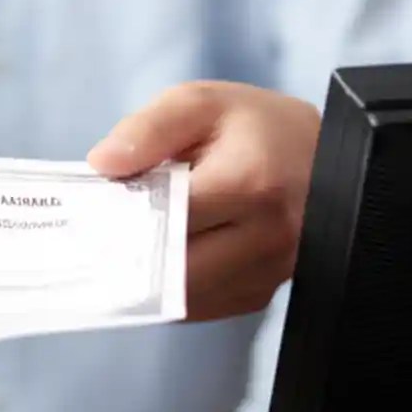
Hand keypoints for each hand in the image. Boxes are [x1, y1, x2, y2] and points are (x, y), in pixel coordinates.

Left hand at [87, 82, 320, 320]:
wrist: (324, 158)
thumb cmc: (256, 128)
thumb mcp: (200, 105)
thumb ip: (147, 129)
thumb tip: (102, 164)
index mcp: (251, 183)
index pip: (167, 218)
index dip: (121, 220)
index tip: (87, 219)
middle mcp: (268, 236)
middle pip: (173, 268)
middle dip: (129, 257)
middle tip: (94, 243)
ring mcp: (270, 272)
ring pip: (181, 297)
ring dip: (146, 279)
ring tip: (119, 250)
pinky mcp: (261, 294)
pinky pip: (198, 306)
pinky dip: (168, 289)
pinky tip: (153, 263)